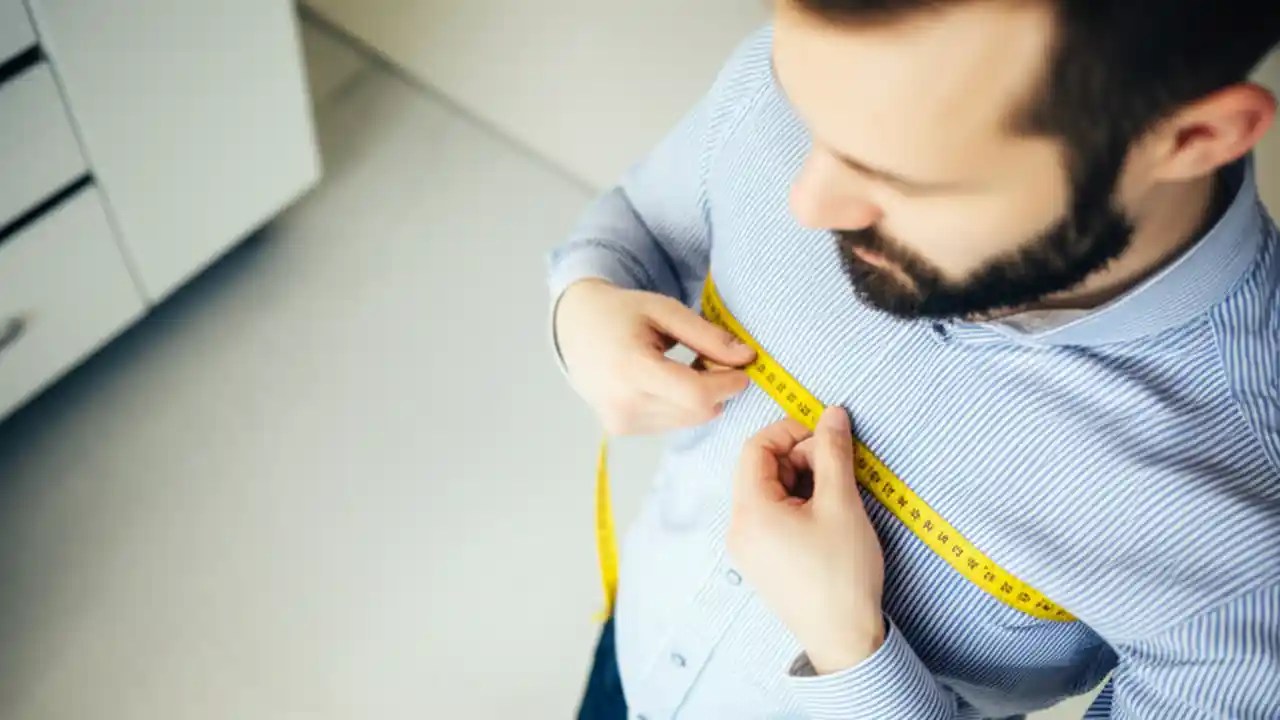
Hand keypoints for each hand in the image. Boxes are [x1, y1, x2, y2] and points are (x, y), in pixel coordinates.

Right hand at [554, 278, 755, 434]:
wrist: (575, 328)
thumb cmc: (621, 313)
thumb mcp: (665, 311)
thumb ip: (707, 336)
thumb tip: (747, 357)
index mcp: (631, 368)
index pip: (696, 394)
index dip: (728, 384)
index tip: (744, 368)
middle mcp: (623, 403)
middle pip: (696, 411)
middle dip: (717, 389)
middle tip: (714, 360)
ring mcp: (620, 420)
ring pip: (687, 420)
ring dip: (700, 398)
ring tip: (688, 367)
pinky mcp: (620, 429)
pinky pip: (671, 423)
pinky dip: (681, 405)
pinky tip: (669, 382)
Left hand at [727, 407, 886, 674]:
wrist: (844, 639)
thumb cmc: (841, 574)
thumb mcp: (842, 503)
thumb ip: (833, 452)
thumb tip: (832, 414)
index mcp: (749, 511)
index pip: (755, 448)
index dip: (790, 431)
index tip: (824, 433)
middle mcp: (739, 528)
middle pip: (761, 469)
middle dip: (799, 457)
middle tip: (837, 466)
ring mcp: (748, 548)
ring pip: (769, 492)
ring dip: (802, 480)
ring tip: (837, 494)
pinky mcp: (762, 561)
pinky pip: (773, 516)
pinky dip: (798, 503)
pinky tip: (827, 515)